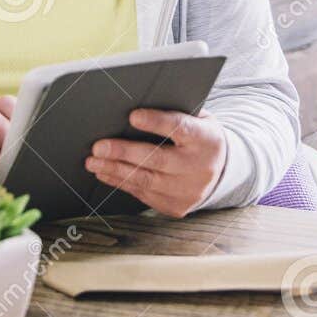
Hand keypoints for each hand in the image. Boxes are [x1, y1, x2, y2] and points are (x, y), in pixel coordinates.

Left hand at [86, 109, 227, 217]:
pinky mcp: (177, 206)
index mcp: (206, 139)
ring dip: (115, 170)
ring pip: (146, 180)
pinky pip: (143, 195)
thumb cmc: (200, 137)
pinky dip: (121, 183)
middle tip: (99, 146)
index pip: (180, 128)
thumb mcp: (198, 120)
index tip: (133, 116)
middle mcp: (199, 167)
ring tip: (94, 162)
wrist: (223, 171)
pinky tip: (106, 174)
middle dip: (124, 152)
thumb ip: (175, 113)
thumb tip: (135, 110)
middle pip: (157, 159)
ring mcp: (188, 190)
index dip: (156, 122)